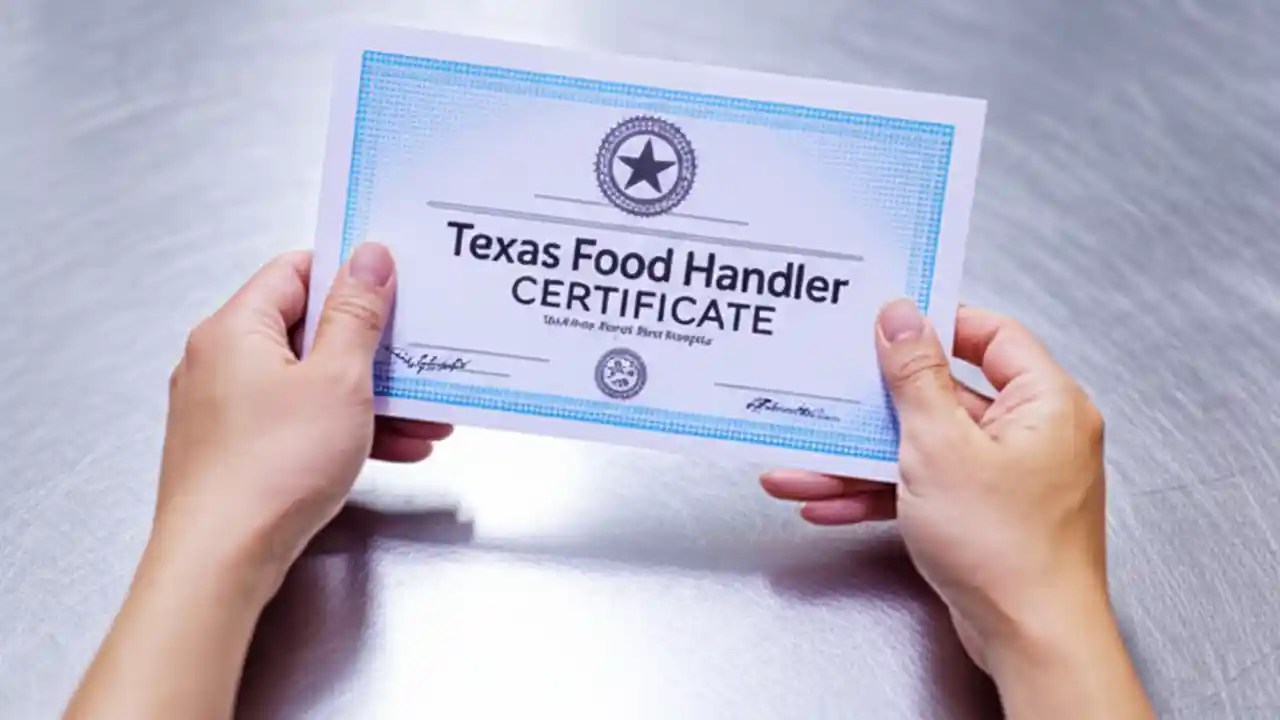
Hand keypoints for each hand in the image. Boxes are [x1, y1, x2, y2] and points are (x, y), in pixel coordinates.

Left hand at [156, 243, 450, 589]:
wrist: (221, 561)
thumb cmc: (271, 470)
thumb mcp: (338, 380)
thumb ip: (358, 315)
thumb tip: (369, 258)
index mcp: (236, 329)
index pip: (296, 270)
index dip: (349, 272)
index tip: (395, 281)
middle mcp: (220, 362)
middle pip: (309, 331)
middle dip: (376, 349)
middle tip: (422, 354)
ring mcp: (226, 410)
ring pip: (312, 384)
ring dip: (372, 397)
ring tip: (428, 416)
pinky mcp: (236, 452)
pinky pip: (301, 423)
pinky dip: (346, 429)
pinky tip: (398, 448)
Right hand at [762, 301, 1150, 717]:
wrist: (1031, 640)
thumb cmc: (1008, 549)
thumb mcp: (941, 446)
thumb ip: (916, 377)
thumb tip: (901, 318)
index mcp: (1045, 403)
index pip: (990, 335)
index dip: (936, 324)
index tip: (887, 321)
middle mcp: (1034, 436)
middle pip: (944, 396)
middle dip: (875, 407)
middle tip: (832, 389)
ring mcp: (1007, 479)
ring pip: (923, 450)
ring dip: (860, 460)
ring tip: (802, 464)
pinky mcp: (983, 517)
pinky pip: (924, 489)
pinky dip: (880, 494)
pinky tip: (828, 502)